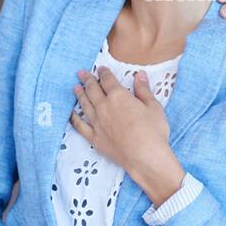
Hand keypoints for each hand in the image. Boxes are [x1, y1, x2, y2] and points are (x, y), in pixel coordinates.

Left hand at [71, 68, 183, 201]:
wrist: (145, 157)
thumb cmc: (153, 131)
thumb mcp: (153, 107)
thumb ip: (144, 90)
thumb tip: (139, 75)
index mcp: (119, 96)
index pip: (108, 80)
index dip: (104, 73)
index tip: (101, 69)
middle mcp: (104, 107)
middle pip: (93, 90)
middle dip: (87, 80)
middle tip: (81, 73)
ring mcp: (97, 123)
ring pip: (85, 105)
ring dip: (80, 95)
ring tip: (75, 88)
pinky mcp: (95, 138)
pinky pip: (80, 126)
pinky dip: (74, 118)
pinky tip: (72, 114)